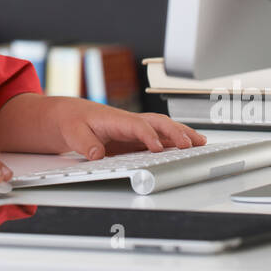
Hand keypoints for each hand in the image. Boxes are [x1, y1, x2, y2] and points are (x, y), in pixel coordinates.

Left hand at [50, 99, 206, 160]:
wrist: (70, 116)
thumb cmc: (72, 121)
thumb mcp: (72, 133)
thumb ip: (85, 144)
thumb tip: (97, 154)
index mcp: (115, 119)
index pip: (137, 125)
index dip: (148, 136)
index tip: (157, 148)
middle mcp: (129, 122)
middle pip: (157, 123)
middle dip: (175, 132)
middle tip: (189, 144)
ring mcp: (134, 129)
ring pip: (163, 128)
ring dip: (182, 134)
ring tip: (201, 143)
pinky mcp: (136, 138)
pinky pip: (159, 137)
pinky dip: (175, 141)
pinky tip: (188, 147)